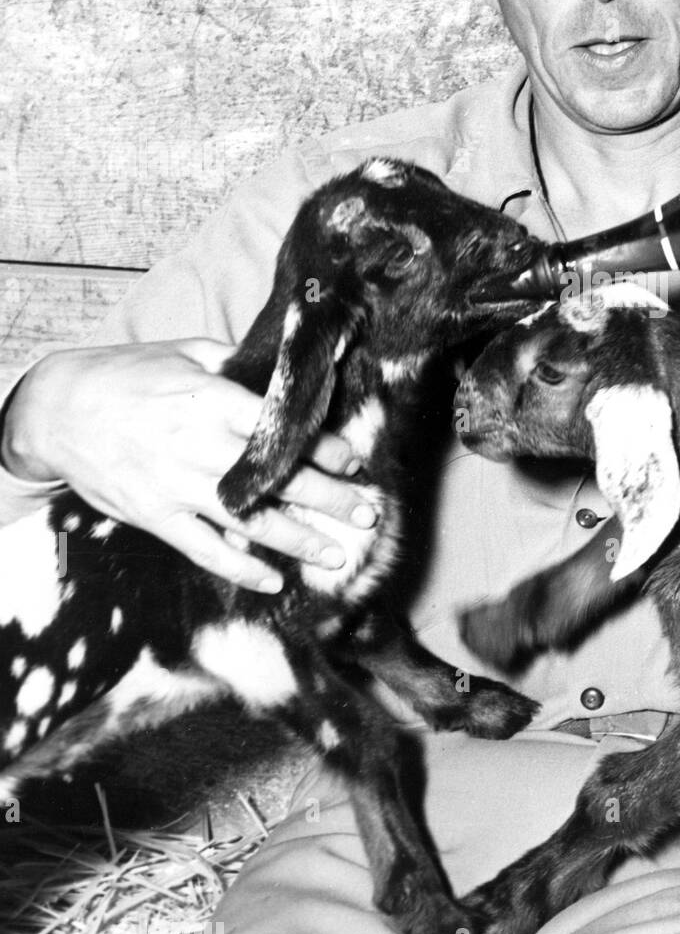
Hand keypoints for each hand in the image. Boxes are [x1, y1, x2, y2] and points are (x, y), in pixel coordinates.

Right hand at [1, 340, 375, 591]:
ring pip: (251, 521)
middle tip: (368, 513)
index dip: (322, 448)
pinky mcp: (156, 516)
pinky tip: (274, 580)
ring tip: (338, 554)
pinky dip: (241, 568)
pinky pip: (206, 550)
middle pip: (278, 480)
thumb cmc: (128, 374)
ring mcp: (178, 486)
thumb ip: (238, 365)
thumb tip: (287, 369)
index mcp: (213, 401)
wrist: (57, 409)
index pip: (281, 431)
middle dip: (329, 499)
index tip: (354, 461)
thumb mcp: (188, 353)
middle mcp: (201, 446)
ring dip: (299, 541)